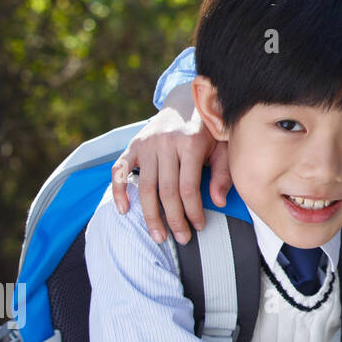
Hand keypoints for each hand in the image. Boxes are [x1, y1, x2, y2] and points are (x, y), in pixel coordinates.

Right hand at [111, 106, 229, 244]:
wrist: (187, 102)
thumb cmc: (209, 130)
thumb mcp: (222, 147)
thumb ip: (222, 173)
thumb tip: (219, 202)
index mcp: (190, 144)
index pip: (188, 187)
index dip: (193, 211)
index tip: (199, 227)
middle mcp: (166, 144)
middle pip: (166, 191)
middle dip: (174, 219)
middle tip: (181, 239)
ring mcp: (147, 144)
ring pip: (145, 186)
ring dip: (150, 214)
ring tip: (158, 235)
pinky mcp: (133, 144)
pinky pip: (120, 170)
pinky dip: (119, 190)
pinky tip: (124, 210)